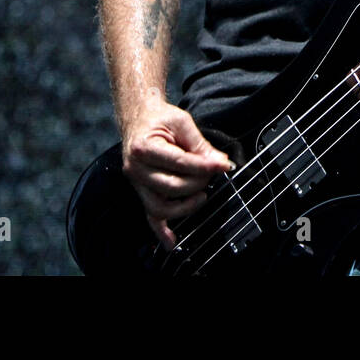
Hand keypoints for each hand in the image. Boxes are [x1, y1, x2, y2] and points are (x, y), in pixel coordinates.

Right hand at [121, 97, 234, 248]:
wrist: (139, 118)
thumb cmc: (160, 119)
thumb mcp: (182, 123)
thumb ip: (201, 145)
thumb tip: (221, 163)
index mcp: (144, 147)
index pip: (179, 163)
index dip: (204, 166)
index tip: (224, 165)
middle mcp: (135, 168)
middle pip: (171, 186)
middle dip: (197, 183)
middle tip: (213, 174)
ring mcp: (136, 183)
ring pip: (160, 206)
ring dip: (185, 205)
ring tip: (202, 194)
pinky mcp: (140, 191)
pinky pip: (149, 215)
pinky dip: (161, 230)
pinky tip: (172, 241)